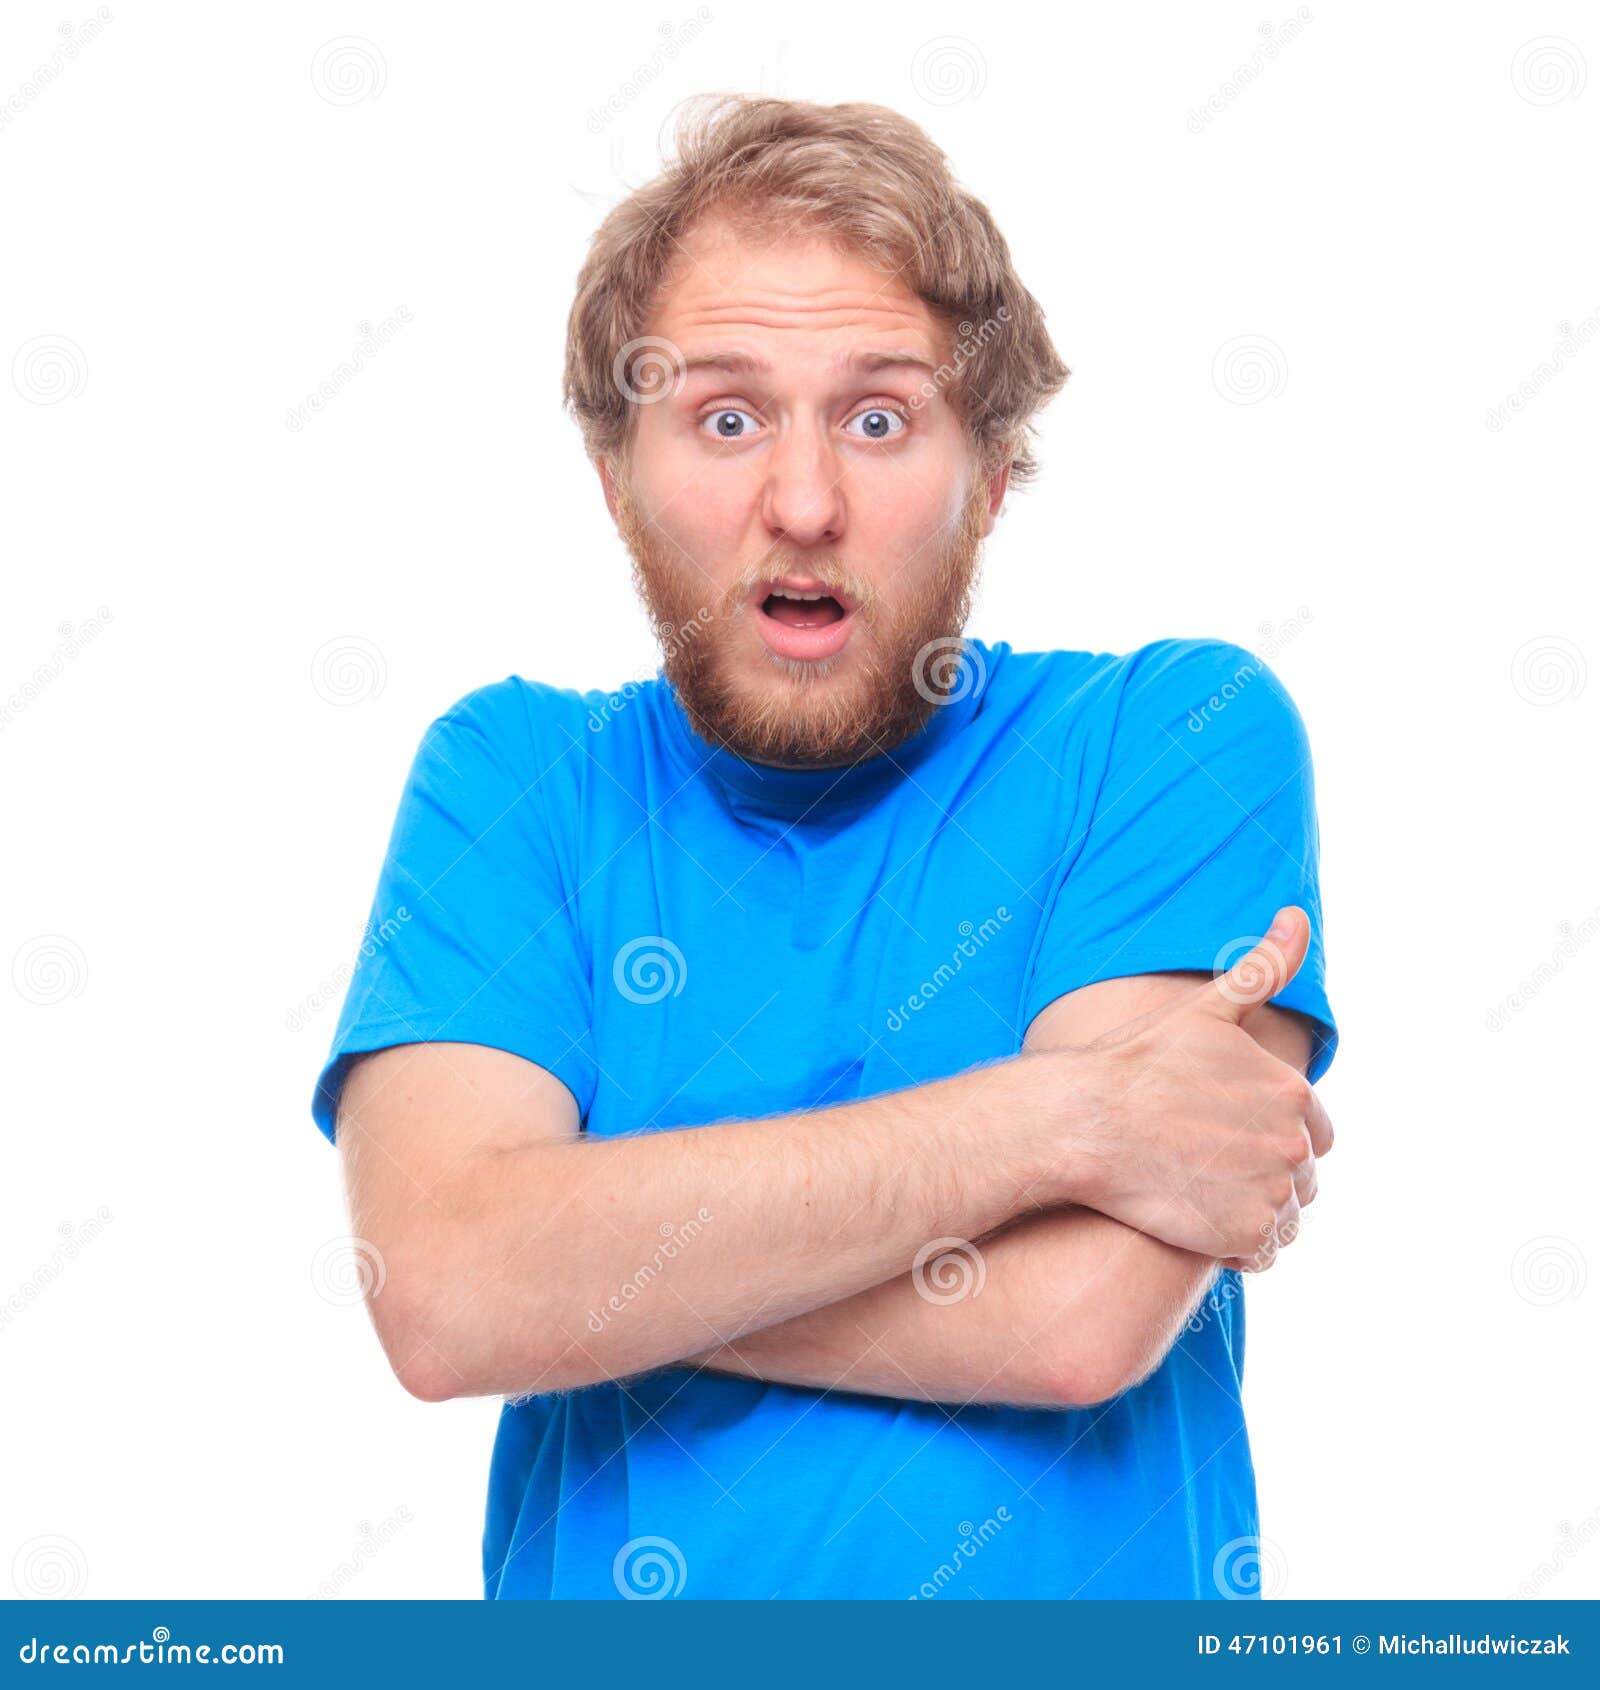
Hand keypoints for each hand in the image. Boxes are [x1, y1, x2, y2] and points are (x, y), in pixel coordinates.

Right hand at [1053, 906, 1332, 1264]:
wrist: (1082, 1123)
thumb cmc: (1135, 1064)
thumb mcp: (1205, 1009)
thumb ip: (1263, 968)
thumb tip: (1298, 916)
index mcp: (1292, 1092)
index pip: (1315, 1130)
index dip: (1269, 1133)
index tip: (1222, 1130)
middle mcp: (1293, 1144)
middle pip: (1301, 1177)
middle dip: (1262, 1173)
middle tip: (1203, 1161)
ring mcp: (1270, 1192)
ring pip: (1283, 1217)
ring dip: (1250, 1210)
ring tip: (1196, 1189)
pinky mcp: (1242, 1235)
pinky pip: (1262, 1253)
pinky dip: (1237, 1244)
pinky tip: (1195, 1219)